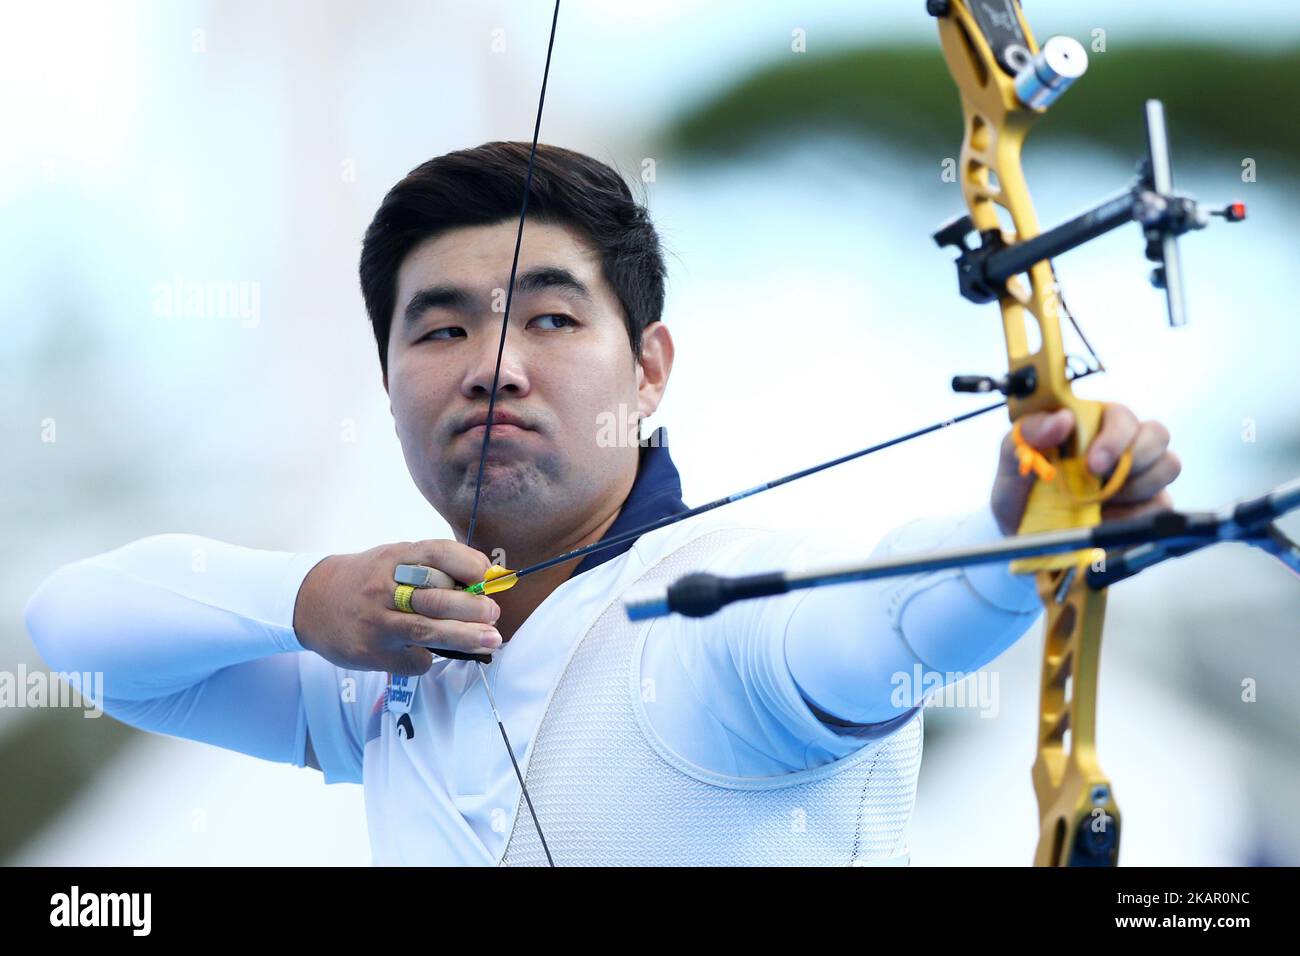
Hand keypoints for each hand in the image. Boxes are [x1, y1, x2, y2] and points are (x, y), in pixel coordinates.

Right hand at [293, 540, 502, 674]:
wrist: (312, 602)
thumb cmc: (366, 580)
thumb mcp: (393, 560)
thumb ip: (432, 567)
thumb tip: (484, 580)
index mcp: (395, 558)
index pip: (437, 554)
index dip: (468, 564)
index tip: (490, 576)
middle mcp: (384, 588)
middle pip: (437, 597)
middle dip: (473, 607)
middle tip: (494, 613)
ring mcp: (376, 622)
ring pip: (428, 630)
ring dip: (465, 636)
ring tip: (491, 639)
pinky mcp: (370, 652)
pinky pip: (411, 659)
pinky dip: (429, 658)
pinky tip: (434, 653)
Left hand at [990, 404, 1181, 536]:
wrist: (1024, 537)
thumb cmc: (1021, 490)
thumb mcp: (1014, 460)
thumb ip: (1030, 434)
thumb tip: (1062, 418)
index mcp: (1092, 425)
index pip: (1122, 416)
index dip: (1115, 437)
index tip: (1093, 464)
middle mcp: (1122, 445)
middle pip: (1158, 434)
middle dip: (1135, 458)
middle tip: (1102, 482)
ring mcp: (1139, 475)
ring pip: (1168, 465)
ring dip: (1136, 487)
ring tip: (1099, 502)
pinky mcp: (1148, 506)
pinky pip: (1163, 504)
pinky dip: (1137, 515)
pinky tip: (1108, 520)